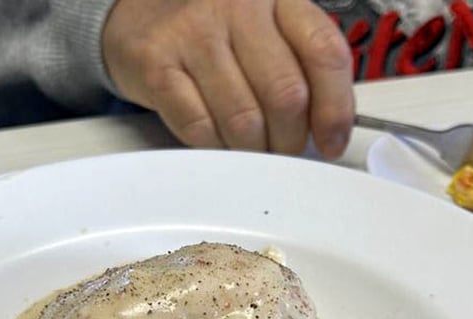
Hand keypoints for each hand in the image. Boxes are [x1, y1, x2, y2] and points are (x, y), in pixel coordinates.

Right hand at [102, 0, 354, 156]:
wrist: (138, 16)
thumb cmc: (214, 32)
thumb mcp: (267, 30)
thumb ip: (302, 66)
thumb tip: (330, 127)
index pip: (324, 53)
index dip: (335, 109)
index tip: (331, 142)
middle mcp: (238, 6)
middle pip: (286, 96)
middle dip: (290, 139)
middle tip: (283, 148)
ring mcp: (194, 34)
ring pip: (244, 122)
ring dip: (252, 150)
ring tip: (248, 145)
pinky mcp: (158, 65)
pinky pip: (201, 130)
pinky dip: (215, 147)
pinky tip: (216, 138)